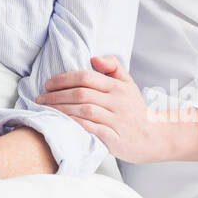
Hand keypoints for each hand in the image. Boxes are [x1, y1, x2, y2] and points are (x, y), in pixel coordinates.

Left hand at [35, 55, 166, 162]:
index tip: (48, 84)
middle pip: (81, 94)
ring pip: (84, 111)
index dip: (64, 79)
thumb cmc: (136, 110)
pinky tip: (62, 124)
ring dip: (62, 110)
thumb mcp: (128, 84)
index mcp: (118, 87)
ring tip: (46, 110)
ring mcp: (117, 121)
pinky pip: (92, 129)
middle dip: (57, 95)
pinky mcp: (116, 139)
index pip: (86, 77)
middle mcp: (118, 102)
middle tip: (40, 99)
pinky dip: (75, 125)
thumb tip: (93, 58)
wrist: (157, 137)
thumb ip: (113, 67)